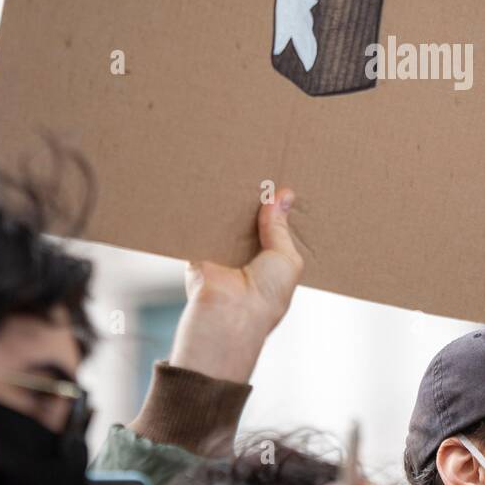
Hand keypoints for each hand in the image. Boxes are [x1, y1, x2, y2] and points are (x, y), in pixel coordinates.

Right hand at [169, 188, 302, 384]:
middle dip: (256, 201)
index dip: (281, 210)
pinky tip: (214, 184)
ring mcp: (223, 254)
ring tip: (239, 170)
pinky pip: (203, 225)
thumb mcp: (286, 258)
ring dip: (231, 204)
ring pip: (228, 221)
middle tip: (261, 169)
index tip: (286, 182)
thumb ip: (280, 227)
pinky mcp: (199, 250)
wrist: (228, 314)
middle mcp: (248, 258)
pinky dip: (207, 210)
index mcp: (273, 263)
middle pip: (252, 221)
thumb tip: (283, 195)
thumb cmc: (266, 296)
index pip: (278, 230)